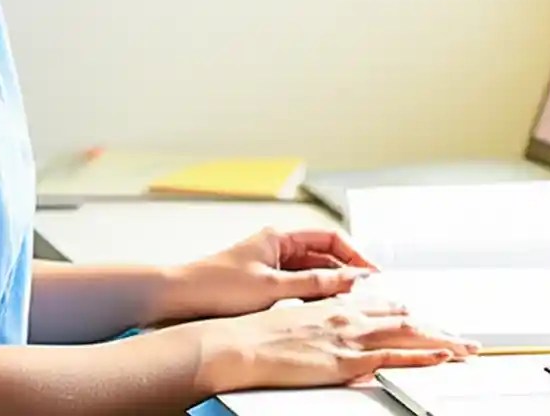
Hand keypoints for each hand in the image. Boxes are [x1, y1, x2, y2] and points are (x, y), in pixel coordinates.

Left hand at [168, 228, 375, 320]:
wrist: (179, 298)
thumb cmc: (215, 285)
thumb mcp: (272, 286)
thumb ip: (314, 285)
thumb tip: (350, 280)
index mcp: (279, 237)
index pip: (329, 238)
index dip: (354, 254)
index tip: (371, 272)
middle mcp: (276, 248)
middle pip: (323, 257)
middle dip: (346, 273)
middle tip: (366, 292)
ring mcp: (270, 268)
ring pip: (312, 274)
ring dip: (330, 287)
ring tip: (348, 303)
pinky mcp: (263, 286)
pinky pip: (298, 289)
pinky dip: (313, 298)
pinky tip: (322, 311)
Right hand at [199, 297, 479, 391]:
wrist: (238, 345)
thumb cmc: (256, 337)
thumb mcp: (293, 322)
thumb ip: (317, 323)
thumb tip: (327, 331)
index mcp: (334, 307)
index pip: (384, 308)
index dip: (411, 316)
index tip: (429, 322)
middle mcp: (348, 317)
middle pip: (405, 320)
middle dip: (439, 330)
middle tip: (465, 340)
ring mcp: (349, 337)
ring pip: (408, 334)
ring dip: (442, 341)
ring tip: (467, 349)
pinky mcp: (345, 361)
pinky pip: (393, 357)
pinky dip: (422, 356)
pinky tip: (442, 357)